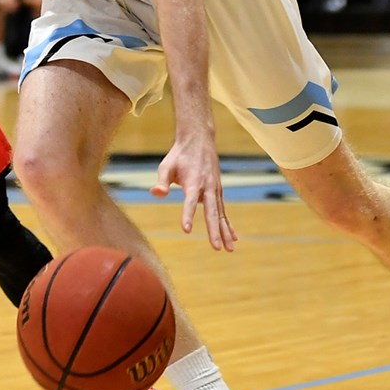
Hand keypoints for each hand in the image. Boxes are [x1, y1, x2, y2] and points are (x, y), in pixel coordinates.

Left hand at [153, 131, 233, 251]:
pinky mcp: (218, 192)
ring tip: (230, 249)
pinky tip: (233, 238)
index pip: (190, 201)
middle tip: (217, 248)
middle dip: (214, 231)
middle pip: (211, 212)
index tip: (187, 230)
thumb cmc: (179, 155)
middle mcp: (208, 187)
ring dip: (225, 232)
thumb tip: (156, 193)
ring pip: (221, 214)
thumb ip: (162, 181)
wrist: (199, 140)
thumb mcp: (166, 166)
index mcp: (193, 181)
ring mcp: (215, 190)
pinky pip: (223, 211)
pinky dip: (228, 224)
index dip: (188, 215)